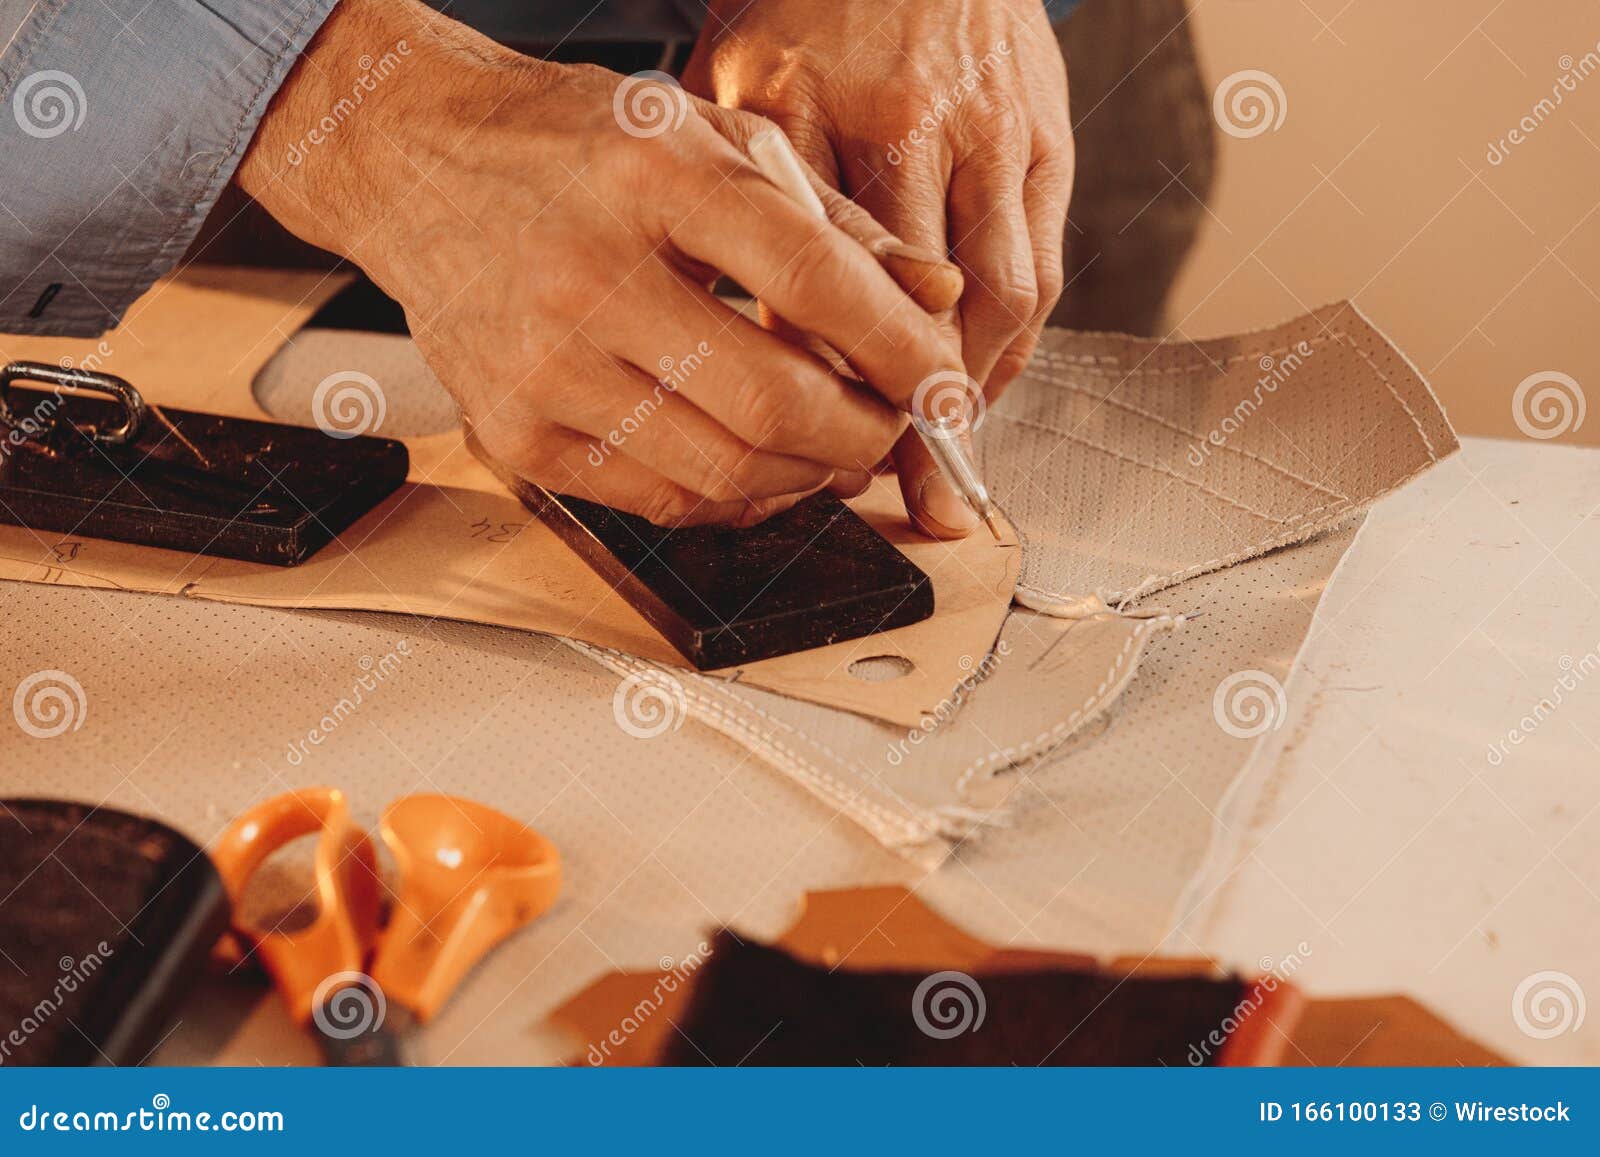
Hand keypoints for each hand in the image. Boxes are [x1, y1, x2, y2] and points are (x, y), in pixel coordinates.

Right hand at [237, 0, 964, 527]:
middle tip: (897, 424)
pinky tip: (765, 467)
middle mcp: (586, 276)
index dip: (901, 346)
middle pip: (771, 398)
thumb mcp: (706, 137)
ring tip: (839, 446)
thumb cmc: (567, 146)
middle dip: (866, 431)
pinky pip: (661, 499)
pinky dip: (737, 497)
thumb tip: (934, 300)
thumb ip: (830, 219)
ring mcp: (542, 368)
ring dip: (810, 473)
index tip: (945, 380)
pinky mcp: (517, 434)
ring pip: (723, 467)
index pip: (811, 277)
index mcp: (647, 176)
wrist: (413, 163)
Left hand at [684, 0, 1073, 534]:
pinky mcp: (1045, 137)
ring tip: (947, 459)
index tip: (808, 453)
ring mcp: (984, 130)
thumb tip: (745, 344)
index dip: (810, 379)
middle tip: (899, 499)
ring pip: (992, 301)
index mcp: (799, 106)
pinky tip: (982, 388)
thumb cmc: (803, 18)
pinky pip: (1039, 270)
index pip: (804, 279)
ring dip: (971, 394)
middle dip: (901, 416)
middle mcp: (900, 121)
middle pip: (906, 306)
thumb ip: (736, 208)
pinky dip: (1015, 345)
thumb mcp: (730, 93)